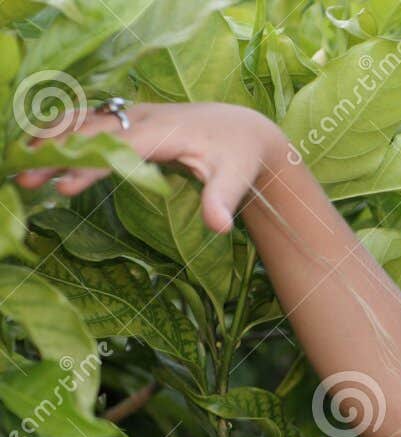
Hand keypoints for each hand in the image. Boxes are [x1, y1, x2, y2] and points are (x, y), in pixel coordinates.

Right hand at [9, 99, 286, 233]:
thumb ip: (223, 200)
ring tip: (22, 163)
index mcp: (164, 132)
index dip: (89, 166)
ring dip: (50, 137)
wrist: (243, 129)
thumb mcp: (235, 179)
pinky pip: (87, 116)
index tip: (63, 187)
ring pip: (82, 118)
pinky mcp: (128, 116)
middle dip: (57, 154)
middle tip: (26, 180)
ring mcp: (132, 113)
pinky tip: (38, 145)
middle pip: (90, 131)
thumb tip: (218, 225)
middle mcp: (142, 117)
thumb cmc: (238, 157)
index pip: (117, 147)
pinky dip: (60, 127)